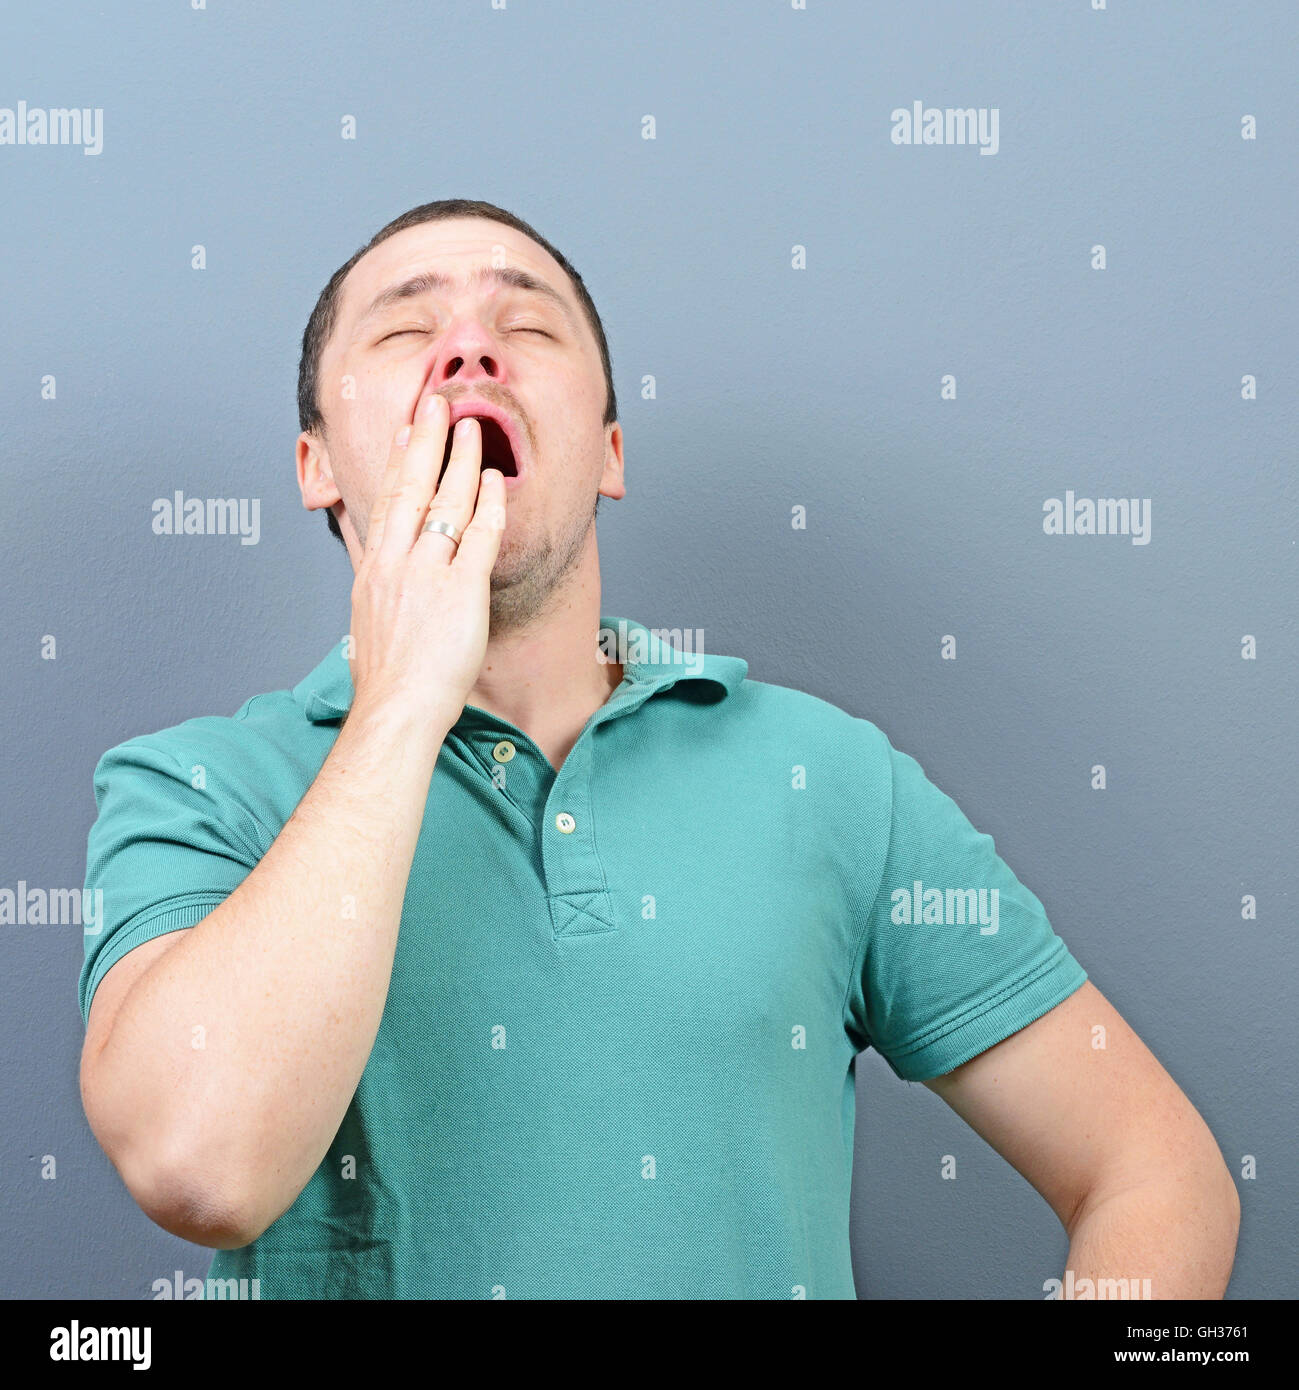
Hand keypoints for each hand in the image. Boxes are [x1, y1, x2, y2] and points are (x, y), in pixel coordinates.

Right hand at [347, 394, 506, 732]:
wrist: (395, 710)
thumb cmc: (386, 681)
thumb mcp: (367, 619)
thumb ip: (373, 583)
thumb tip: (374, 564)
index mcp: (375, 569)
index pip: (387, 501)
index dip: (400, 461)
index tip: (408, 430)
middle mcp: (398, 562)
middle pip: (413, 486)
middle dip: (427, 440)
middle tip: (437, 403)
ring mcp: (429, 574)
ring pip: (447, 501)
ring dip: (462, 459)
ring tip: (473, 427)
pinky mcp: (461, 591)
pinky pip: (478, 535)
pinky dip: (488, 503)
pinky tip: (495, 480)